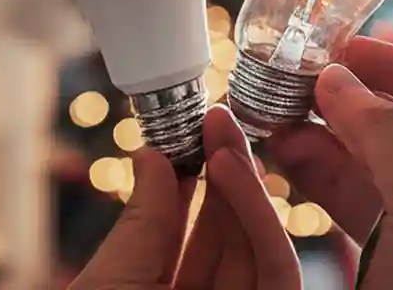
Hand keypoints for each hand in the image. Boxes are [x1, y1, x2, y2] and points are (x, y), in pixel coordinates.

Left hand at [71, 105, 299, 289]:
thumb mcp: (111, 279)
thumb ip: (139, 226)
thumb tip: (151, 156)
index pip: (192, 242)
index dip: (194, 186)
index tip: (192, 138)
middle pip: (235, 240)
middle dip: (228, 174)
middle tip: (217, 120)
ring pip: (263, 249)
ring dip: (247, 185)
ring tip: (222, 135)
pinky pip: (281, 273)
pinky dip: (264, 219)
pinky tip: (231, 170)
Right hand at [268, 38, 392, 289]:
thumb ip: (381, 132)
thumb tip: (338, 79)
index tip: (348, 49)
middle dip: (352, 109)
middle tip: (300, 85)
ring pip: (379, 168)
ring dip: (329, 143)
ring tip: (279, 119)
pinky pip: (363, 206)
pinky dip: (326, 182)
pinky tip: (289, 160)